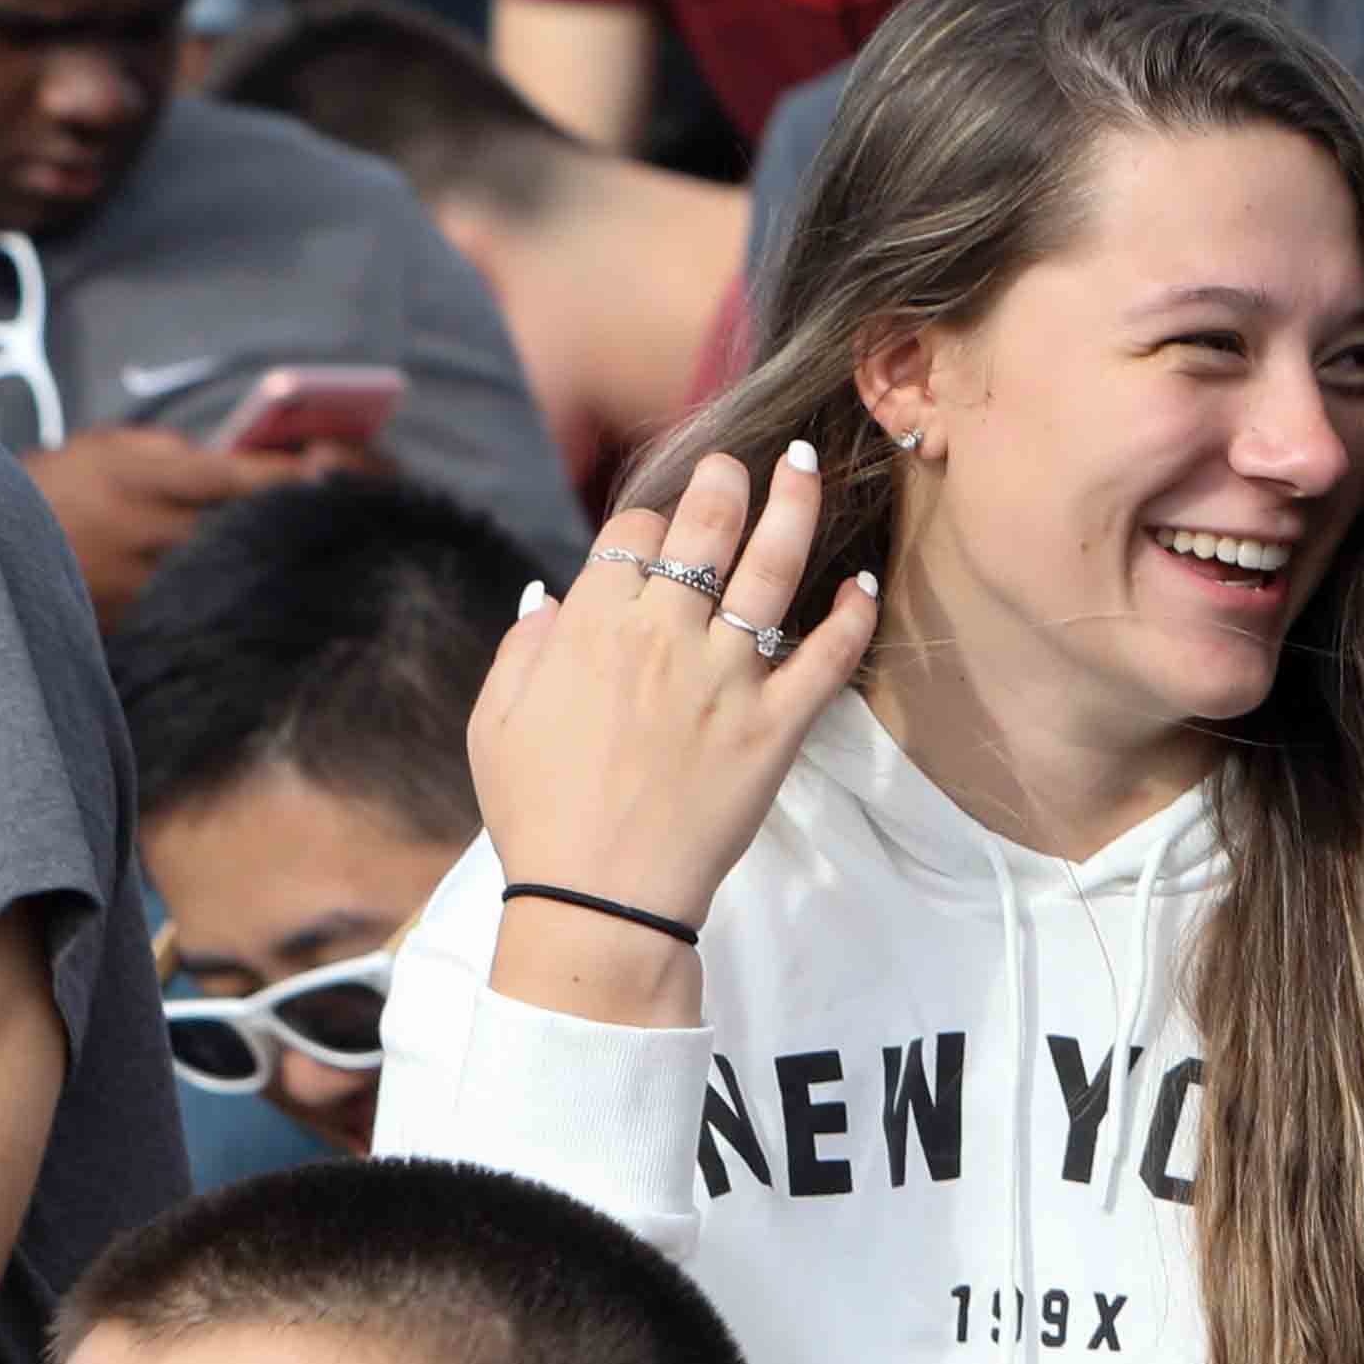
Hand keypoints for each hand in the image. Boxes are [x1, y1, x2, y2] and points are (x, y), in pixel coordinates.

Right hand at [15, 428, 322, 623]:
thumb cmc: (68, 481)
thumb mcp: (116, 447)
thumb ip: (183, 454)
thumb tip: (255, 463)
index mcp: (139, 479)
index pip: (235, 477)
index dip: (293, 474)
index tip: (334, 466)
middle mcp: (141, 533)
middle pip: (246, 529)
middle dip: (302, 519)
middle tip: (351, 510)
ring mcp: (137, 583)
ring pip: (231, 574)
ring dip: (280, 561)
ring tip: (328, 549)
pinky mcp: (132, 621)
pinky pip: (202, 608)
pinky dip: (239, 594)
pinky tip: (272, 586)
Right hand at [468, 443, 875, 933]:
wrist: (599, 899)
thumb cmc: (537, 814)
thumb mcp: (498, 725)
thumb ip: (524, 651)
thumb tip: (549, 596)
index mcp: (589, 634)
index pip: (630, 539)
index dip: (647, 522)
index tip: (659, 525)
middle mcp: (662, 640)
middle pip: (703, 534)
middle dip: (723, 485)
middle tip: (739, 464)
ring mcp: (725, 679)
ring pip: (771, 571)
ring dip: (792, 509)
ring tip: (806, 469)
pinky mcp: (777, 725)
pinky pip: (829, 656)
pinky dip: (852, 614)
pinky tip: (865, 581)